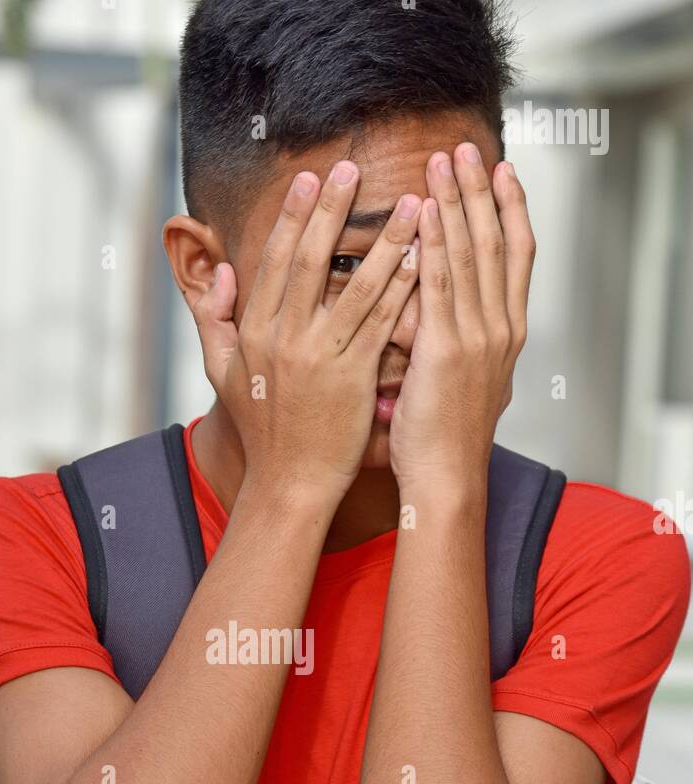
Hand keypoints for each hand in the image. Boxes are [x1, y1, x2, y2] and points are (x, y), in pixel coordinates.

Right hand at [186, 162, 421, 512]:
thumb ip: (213, 319)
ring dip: (386, 239)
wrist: (288, 483)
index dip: (293, 216)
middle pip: (309, 259)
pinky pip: (382, 322)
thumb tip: (223, 270)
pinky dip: (402, 287)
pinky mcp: (352, 377)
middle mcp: (283, 337)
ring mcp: (319, 356)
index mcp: (253, 330)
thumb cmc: (261, 430)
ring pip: (355, 285)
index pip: (274, 260)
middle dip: (333, 210)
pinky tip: (424, 258)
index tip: (310, 179)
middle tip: (354, 167)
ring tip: (412, 202)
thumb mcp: (220, 373)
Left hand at [389, 146, 534, 489]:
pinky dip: (432, 243)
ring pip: (471, 253)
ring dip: (456, 202)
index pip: (517, 257)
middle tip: (466, 148)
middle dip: (481, 191)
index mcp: (507, 335)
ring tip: (443, 161)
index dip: (511, 209)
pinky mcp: (445, 349)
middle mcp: (500, 329)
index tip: (501, 172)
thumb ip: (457, 347)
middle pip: (497, 242)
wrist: (446, 480)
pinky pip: (439, 283)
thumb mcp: (462, 384)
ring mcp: (477, 337)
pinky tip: (421, 212)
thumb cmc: (443, 442)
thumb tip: (438, 328)